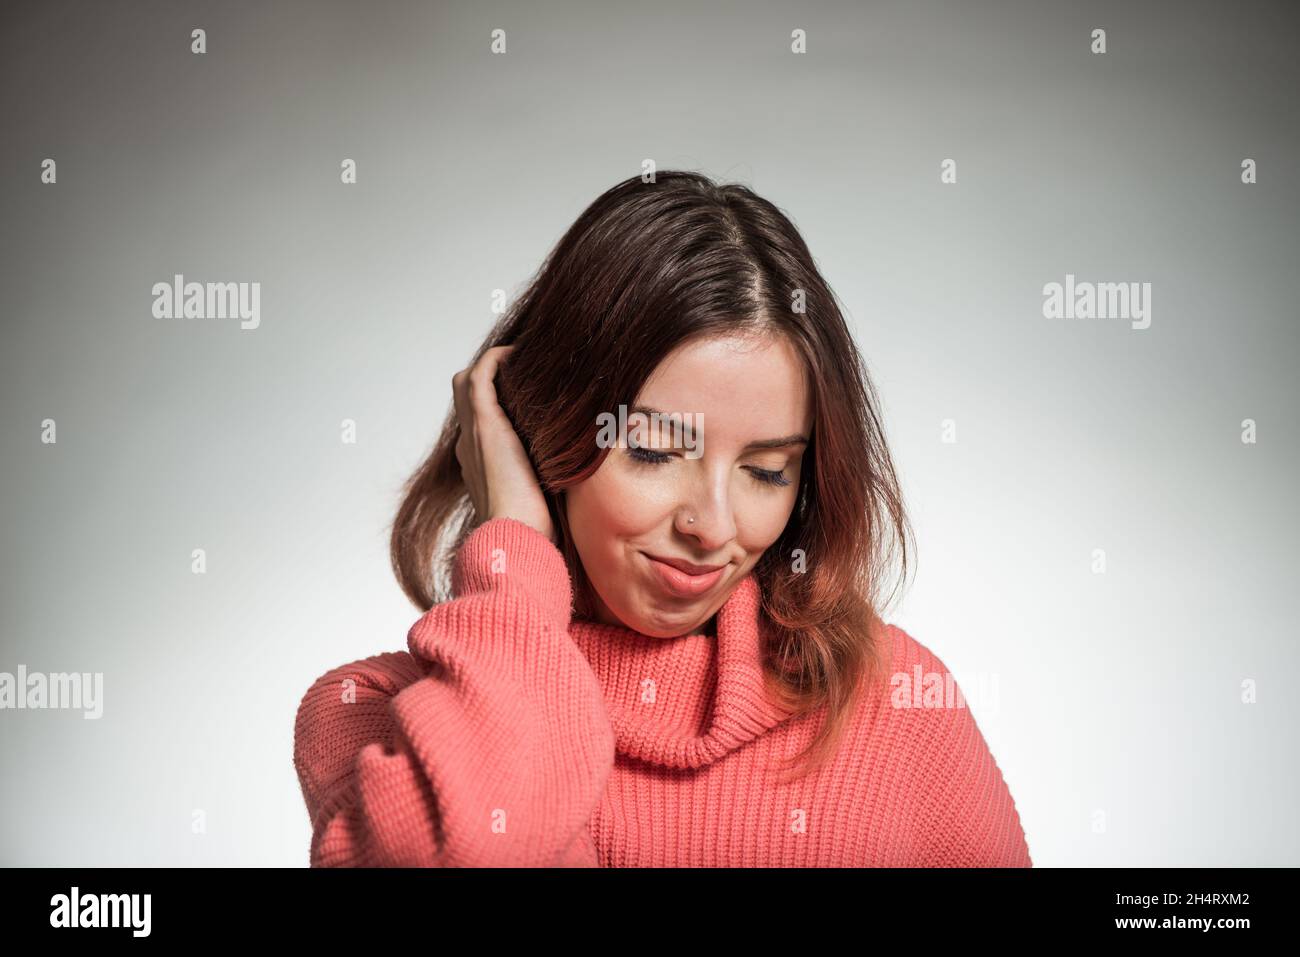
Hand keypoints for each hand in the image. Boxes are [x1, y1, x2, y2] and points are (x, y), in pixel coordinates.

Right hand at [452, 345, 556, 543]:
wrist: (516, 534)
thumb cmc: (535, 529)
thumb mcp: (543, 500)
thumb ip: (550, 482)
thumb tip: (578, 478)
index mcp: (481, 465)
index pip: (480, 423)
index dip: (498, 405)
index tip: (527, 397)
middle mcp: (471, 446)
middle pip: (467, 397)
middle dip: (490, 379)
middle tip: (521, 370)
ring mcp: (473, 433)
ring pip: (466, 382)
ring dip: (492, 365)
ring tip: (520, 359)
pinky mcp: (484, 423)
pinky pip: (480, 376)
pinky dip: (496, 359)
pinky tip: (519, 355)